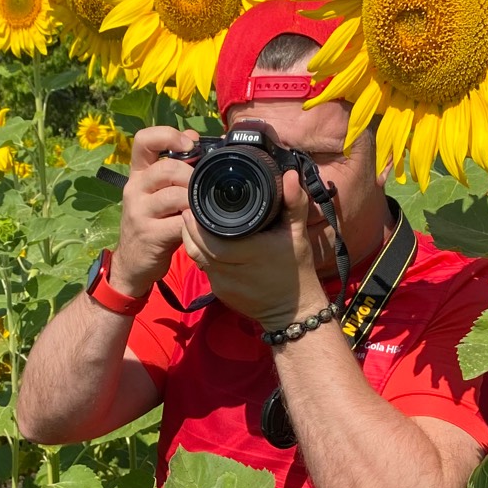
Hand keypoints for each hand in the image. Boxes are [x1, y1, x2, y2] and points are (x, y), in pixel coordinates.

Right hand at [107, 126, 194, 297]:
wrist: (133, 262)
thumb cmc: (152, 222)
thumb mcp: (158, 192)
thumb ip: (174, 166)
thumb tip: (193, 136)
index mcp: (138, 174)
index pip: (144, 140)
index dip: (168, 135)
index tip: (189, 144)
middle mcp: (134, 189)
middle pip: (167, 168)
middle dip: (192, 176)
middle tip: (203, 188)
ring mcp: (139, 212)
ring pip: (173, 195)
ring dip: (194, 200)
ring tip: (201, 208)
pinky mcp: (149, 235)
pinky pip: (178, 223)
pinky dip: (193, 223)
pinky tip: (198, 226)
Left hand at [182, 168, 329, 332]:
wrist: (293, 311)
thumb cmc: (297, 270)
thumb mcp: (298, 234)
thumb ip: (294, 203)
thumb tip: (289, 176)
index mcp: (249, 253)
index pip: (210, 238)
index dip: (197, 222)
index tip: (195, 204)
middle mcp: (231, 271)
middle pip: (197, 247)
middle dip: (190, 227)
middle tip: (189, 209)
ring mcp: (222, 285)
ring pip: (196, 258)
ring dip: (192, 240)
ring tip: (193, 222)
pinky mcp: (219, 293)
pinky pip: (203, 269)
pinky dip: (202, 255)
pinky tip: (205, 243)